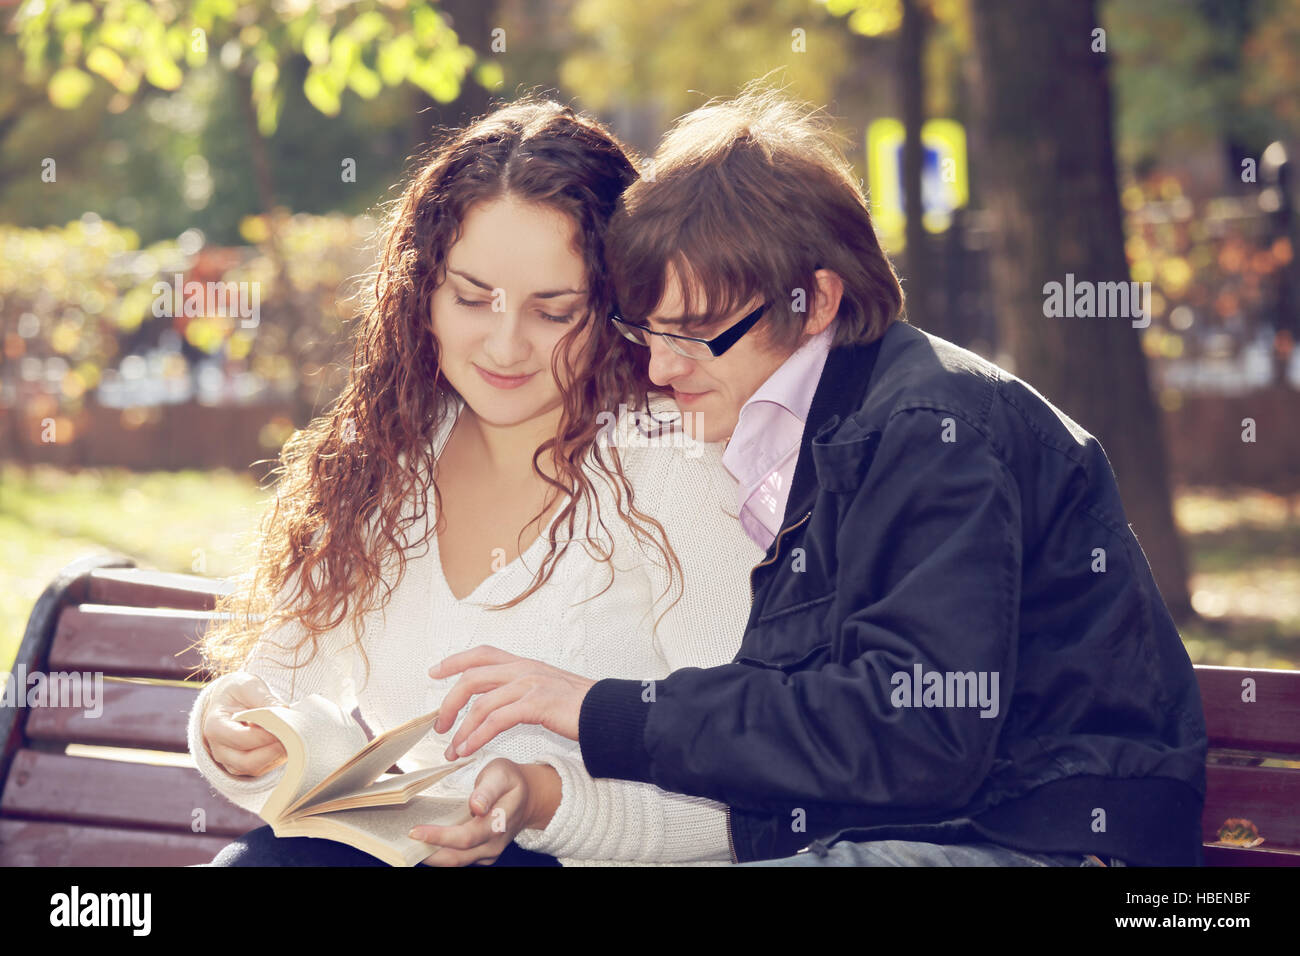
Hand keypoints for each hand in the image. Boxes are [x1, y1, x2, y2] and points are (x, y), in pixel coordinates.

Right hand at [202, 673, 287, 777]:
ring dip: (276, 757)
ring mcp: (229, 761)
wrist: (230, 701)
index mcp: (215, 726)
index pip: (241, 739)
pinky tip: (289, 745)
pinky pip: (261, 770)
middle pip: (246, 761)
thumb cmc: (238, 692)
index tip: (285, 727)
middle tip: (294, 738)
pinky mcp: (242, 766)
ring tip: (294, 741)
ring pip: (255, 769)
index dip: (265, 736)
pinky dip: (276, 760)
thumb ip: (264, 698)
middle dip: (273, 751)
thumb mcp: (248, 686)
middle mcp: (218, 748)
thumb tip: (284, 711)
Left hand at [408, 759, 559, 865]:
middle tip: (404, 840)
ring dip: (432, 856)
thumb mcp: (501, 773)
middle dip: (429, 852)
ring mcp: (489, 852)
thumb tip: (476, 806)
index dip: (439, 837)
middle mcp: (494, 842)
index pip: (466, 837)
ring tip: (409, 846)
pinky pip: (460, 860)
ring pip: (457, 862)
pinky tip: (425, 845)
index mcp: (499, 821)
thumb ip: (488, 789)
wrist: (528, 798)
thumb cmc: (510, 781)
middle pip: (457, 856)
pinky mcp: (483, 855)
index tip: (415, 831)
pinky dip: (441, 855)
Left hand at [429, 646, 595, 759]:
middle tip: (439, 726)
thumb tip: (501, 702)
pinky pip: (496, 720)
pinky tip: (470, 749)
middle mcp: (523, 669)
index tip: (434, 671)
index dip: (455, 660)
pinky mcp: (535, 704)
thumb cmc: (581, 706)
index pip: (482, 653)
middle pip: (472, 677)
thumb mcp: (547, 687)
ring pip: (481, 703)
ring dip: (461, 730)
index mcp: (524, 663)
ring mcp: (529, 684)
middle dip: (449, 702)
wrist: (608, 710)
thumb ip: (523, 689)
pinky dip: (477, 736)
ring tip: (453, 750)